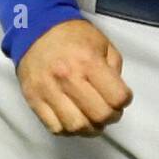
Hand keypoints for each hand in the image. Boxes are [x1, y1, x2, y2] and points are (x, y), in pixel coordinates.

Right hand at [16, 18, 133, 136]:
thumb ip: (114, 68)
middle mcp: (68, 78)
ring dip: (90, 129)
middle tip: (109, 111)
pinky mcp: (34, 100)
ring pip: (77, 127)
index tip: (121, 97)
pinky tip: (74, 119)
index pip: (117, 97)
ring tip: (92, 119)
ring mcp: (49, 91)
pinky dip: (70, 130)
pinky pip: (56, 128)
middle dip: (110, 117)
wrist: (36, 28)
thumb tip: (117, 95)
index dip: (124, 100)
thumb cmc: (73, 35)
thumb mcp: (102, 43)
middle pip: (99, 116)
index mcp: (89, 62)